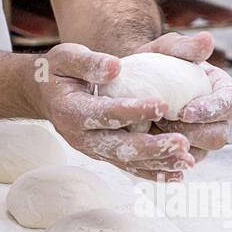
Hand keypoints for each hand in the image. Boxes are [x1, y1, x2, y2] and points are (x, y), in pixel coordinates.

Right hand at [34, 42, 194, 182]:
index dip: (133, 110)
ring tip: (187, 161)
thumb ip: (89, 62)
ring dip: (158, 163)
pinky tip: (177, 174)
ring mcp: (92, 149)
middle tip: (182, 142)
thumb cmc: (58, 71)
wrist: (44, 94)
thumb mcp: (66, 57)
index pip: (106, 113)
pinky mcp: (102, 154)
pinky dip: (153, 172)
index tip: (162, 104)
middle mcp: (80, 137)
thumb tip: (116, 67)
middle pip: (119, 146)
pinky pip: (129, 167)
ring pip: (127, 161)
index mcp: (71, 110)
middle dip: (152, 146)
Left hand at [132, 31, 231, 162]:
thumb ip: (185, 46)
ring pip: (197, 154)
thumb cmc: (155, 62)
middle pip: (217, 136)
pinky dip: (161, 160)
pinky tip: (143, 150)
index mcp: (222, 92)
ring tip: (149, 131)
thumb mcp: (166, 49)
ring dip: (174, 146)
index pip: (229, 105)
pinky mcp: (180, 155)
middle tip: (161, 122)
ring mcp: (200, 141)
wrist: (132, 83)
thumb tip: (207, 40)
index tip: (185, 111)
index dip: (210, 111)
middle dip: (190, 132)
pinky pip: (176, 165)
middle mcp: (217, 120)